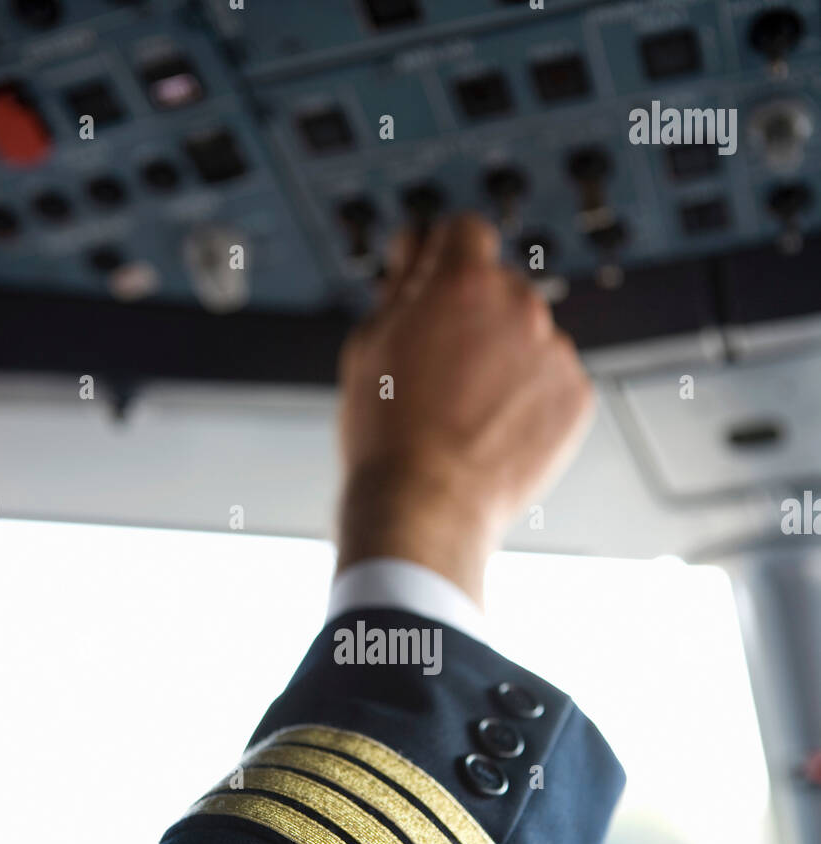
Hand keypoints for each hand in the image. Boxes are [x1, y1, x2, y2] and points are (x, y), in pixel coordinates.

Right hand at [336, 213, 593, 605]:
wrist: (426, 507)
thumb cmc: (388, 432)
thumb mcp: (370, 340)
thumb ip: (401, 281)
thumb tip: (417, 249)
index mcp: (465, 281)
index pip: (464, 232)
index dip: (442, 258)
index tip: (431, 284)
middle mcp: (521, 305)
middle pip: (499, 287)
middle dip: (473, 314)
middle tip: (438, 368)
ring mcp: (555, 352)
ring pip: (528, 336)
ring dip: (503, 356)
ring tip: (464, 408)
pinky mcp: (576, 396)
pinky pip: (551, 379)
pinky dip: (529, 396)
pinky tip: (492, 427)